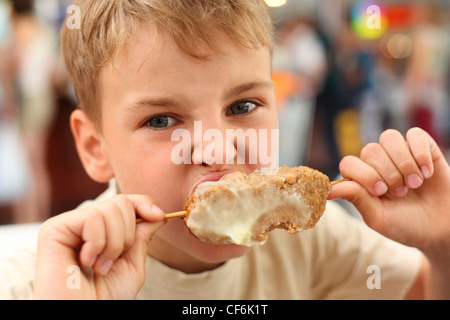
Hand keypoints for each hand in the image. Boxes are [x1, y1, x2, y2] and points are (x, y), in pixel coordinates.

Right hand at [34, 195, 165, 298]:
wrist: (84, 315)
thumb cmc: (104, 298)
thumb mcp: (131, 264)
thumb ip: (141, 237)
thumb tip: (157, 214)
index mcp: (100, 230)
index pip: (125, 202)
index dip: (143, 204)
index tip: (158, 216)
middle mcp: (82, 224)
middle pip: (120, 202)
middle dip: (127, 234)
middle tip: (113, 261)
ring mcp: (67, 225)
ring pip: (108, 209)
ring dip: (113, 244)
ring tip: (99, 267)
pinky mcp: (54, 228)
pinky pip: (92, 218)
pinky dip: (97, 244)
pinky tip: (85, 262)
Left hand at [329, 128, 449, 254]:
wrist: (442, 228)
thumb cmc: (406, 225)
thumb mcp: (378, 217)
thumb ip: (356, 199)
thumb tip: (327, 190)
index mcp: (362, 178)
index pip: (349, 163)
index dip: (364, 175)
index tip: (381, 192)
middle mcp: (378, 162)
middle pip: (369, 150)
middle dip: (387, 174)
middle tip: (401, 192)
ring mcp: (399, 153)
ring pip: (389, 137)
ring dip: (402, 162)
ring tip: (415, 183)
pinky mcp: (422, 147)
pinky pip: (415, 134)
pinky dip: (420, 153)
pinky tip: (427, 172)